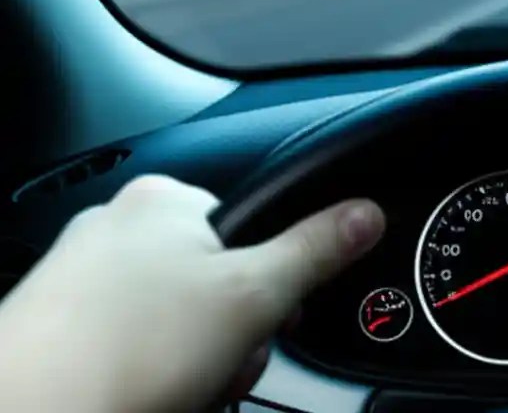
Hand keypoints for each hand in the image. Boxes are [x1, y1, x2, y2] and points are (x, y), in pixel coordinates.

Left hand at [0, 175, 384, 412]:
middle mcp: (113, 227)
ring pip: (174, 320)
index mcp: (164, 199)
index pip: (249, 227)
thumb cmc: (128, 353)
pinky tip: (145, 397)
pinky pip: (128, 348)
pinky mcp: (54, 330)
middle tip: (222, 362)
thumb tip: (367, 214)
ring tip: (179, 389)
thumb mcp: (255, 295)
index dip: (271, 282)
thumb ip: (317, 250)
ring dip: (195, 360)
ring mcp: (77, 280)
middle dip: (232, 332)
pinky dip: (147, 376)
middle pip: (214, 280)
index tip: (267, 318)